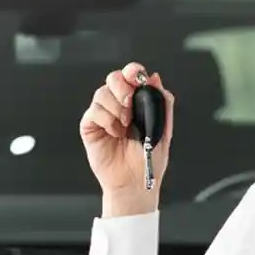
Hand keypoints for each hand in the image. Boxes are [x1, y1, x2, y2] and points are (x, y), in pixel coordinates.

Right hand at [80, 62, 175, 212]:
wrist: (135, 182)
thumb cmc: (148, 159)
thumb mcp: (164, 130)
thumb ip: (163, 104)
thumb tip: (155, 78)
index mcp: (137, 102)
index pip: (131, 76)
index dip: (133, 71)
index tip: (139, 78)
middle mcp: (118, 105)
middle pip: (113, 78)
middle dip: (123, 86)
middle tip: (130, 103)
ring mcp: (103, 114)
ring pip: (102, 93)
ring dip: (116, 107)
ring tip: (126, 126)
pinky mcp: (90, 126)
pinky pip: (94, 112)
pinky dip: (107, 120)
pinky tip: (115, 133)